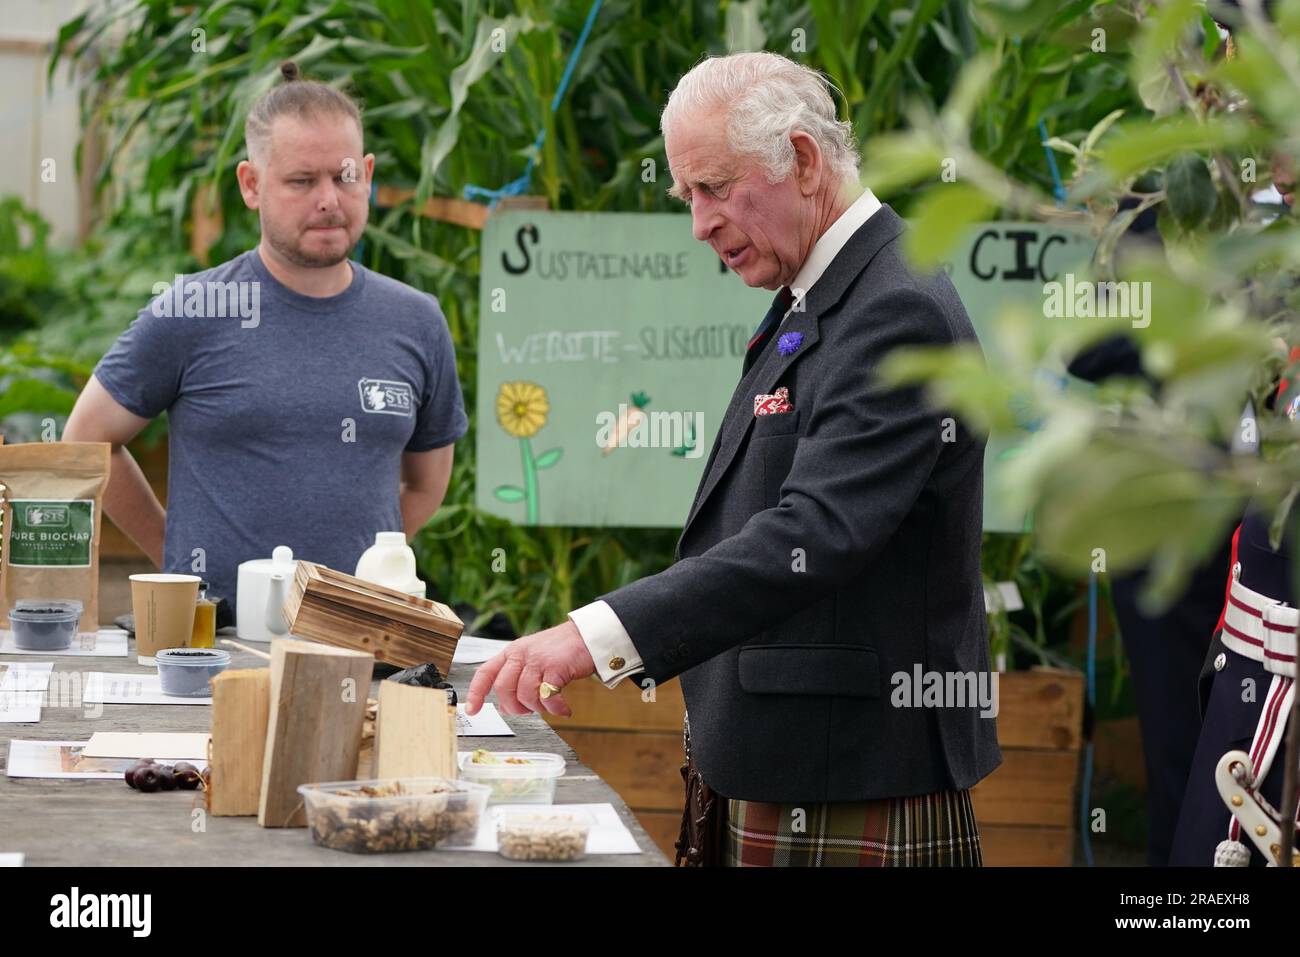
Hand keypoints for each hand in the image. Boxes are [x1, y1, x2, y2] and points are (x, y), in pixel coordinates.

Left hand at [465, 620, 596, 717]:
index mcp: (512, 652)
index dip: (476, 693)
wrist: (587, 636)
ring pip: (525, 695)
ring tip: (550, 706)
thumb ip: (517, 680)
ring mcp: (537, 659)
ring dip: (538, 708)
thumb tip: (504, 706)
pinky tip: (563, 708)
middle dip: (515, 707)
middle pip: (503, 689)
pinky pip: (548, 696)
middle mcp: (521, 654)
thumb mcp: (533, 660)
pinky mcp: (555, 666)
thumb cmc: (561, 650)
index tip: (472, 710)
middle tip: (530, 710)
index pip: (485, 673)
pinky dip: (556, 708)